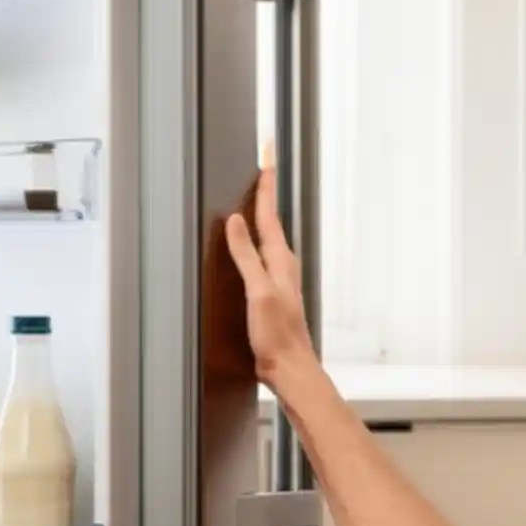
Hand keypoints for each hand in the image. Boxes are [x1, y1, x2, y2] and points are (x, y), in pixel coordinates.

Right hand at [224, 165, 316, 387]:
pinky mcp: (271, 291)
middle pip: (272, 220)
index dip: (266, 185)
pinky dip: (255, 240)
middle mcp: (282, 264)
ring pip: (269, 237)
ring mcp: (278, 277)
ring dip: (262, 215)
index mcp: (280, 259)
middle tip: (262, 167)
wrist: (290, 367)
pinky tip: (249, 246)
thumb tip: (235, 221)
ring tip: (256, 196)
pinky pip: (262, 255)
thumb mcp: (258, 291)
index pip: (271, 213)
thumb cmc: (277, 333)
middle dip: (266, 193)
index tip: (267, 158)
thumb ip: (246, 255)